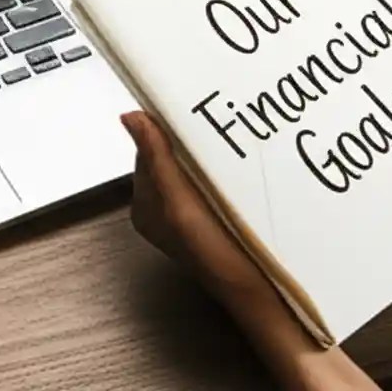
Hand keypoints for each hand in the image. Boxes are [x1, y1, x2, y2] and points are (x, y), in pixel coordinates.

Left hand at [123, 112, 378, 390]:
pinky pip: (214, 177)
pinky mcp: (216, 214)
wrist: (261, 293)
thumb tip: (130, 117)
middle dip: (191, 134)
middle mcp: (164, 207)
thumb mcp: (179, 205)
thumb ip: (156, 161)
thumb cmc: (215, 255)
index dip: (166, 124)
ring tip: (233, 131)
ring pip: (195, 164)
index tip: (190, 99)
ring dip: (211, 148)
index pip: (148, 147)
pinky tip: (242, 159)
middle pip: (172, 153)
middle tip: (218, 112)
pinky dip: (225, 165)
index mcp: (145, 203)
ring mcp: (191, 211)